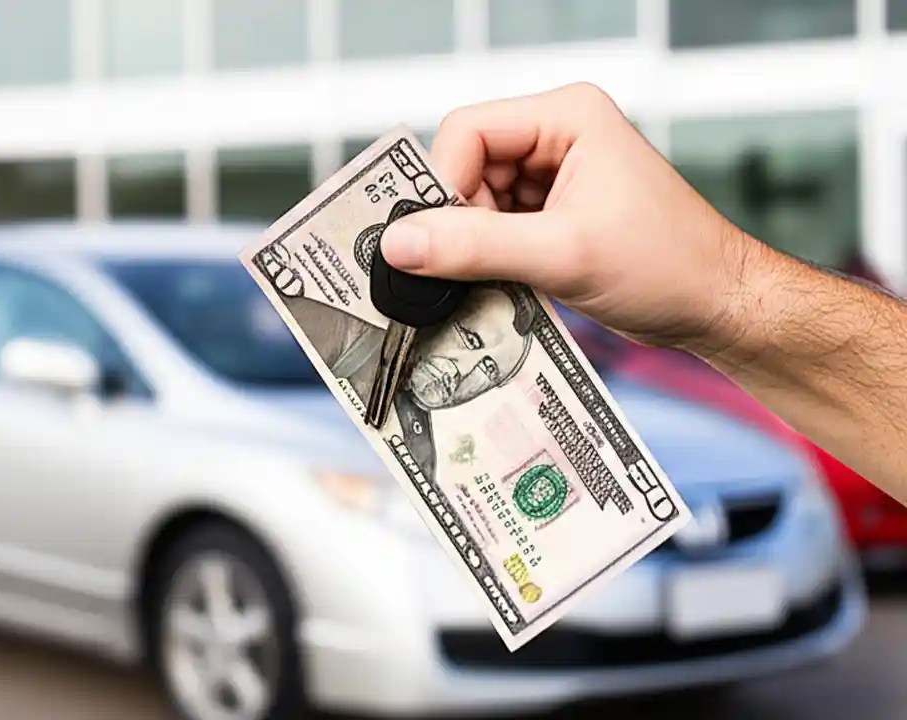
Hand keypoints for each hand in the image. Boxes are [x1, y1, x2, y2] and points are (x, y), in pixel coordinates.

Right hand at [381, 83, 764, 355]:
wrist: (716, 306)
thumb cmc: (670, 265)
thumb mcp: (561, 254)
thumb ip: (474, 246)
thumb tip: (401, 244)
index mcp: (567, 116)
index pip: (467, 131)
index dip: (443, 183)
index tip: (434, 236)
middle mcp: (557, 136)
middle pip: (466, 167)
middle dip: (460, 220)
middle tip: (466, 266)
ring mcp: (554, 175)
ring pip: (475, 203)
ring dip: (476, 245)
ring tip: (505, 278)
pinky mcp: (552, 213)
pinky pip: (494, 228)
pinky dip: (489, 259)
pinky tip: (509, 283)